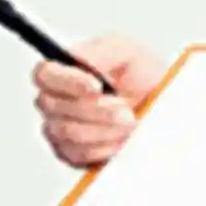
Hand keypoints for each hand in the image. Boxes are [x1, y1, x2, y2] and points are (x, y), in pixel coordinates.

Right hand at [32, 34, 166, 166]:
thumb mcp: (126, 52)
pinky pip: (79, 154)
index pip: (44, 74)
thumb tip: (79, 60)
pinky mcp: (72, 154)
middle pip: (54, 106)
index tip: (97, 85)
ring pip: (69, 132)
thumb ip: (100, 51)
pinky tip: (121, 137)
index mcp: (63, 71)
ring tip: (129, 120)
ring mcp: (59, 129)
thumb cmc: (142, 76)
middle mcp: (54, 100)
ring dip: (104, 127)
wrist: (162, 106)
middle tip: (124, 106)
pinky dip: (106, 145)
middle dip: (95, 108)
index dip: (67, 81)